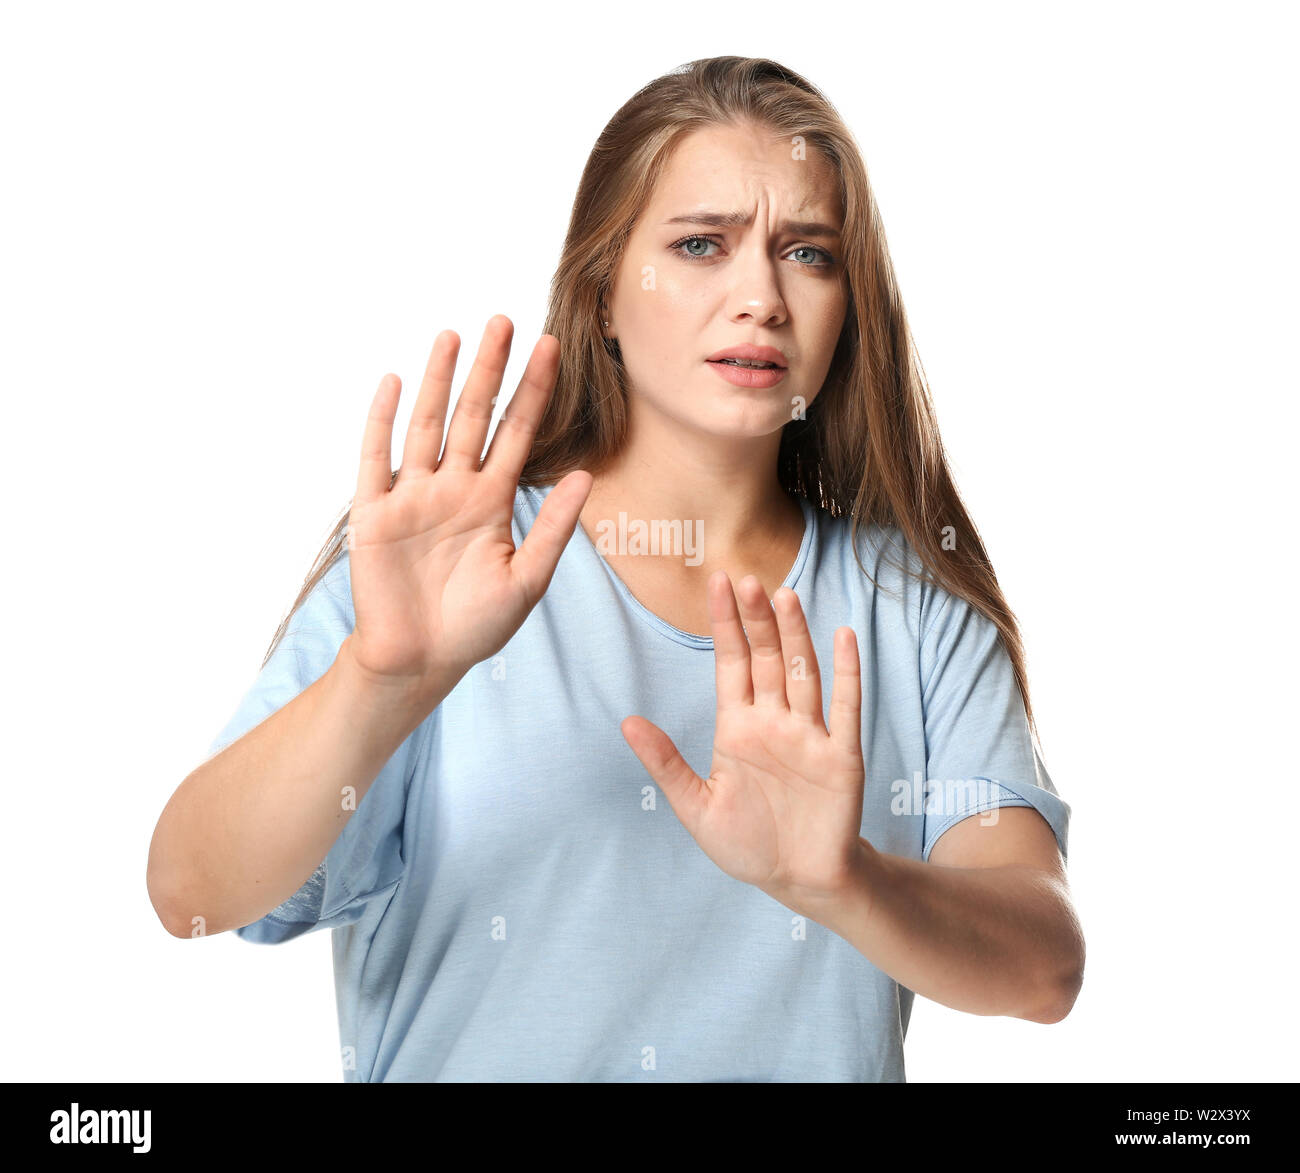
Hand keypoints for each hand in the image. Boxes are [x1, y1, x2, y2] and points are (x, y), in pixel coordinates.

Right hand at [344, 315, 591, 691]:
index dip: (534, 391)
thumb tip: (587, 477)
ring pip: (428, 425)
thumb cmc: (474, 627)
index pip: (518, 433)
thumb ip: (552, 529)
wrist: (419, 661)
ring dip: (440, 380)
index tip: (552, 348)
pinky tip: (395, 382)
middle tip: (504, 321)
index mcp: (492, 502)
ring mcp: (413, 496)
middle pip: (474, 416)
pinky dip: (383, 420)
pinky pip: (377, 458)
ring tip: (453, 335)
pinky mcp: (375, 513)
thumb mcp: (526, 581)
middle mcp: (454, 489)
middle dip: (489, 370)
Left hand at [621, 573, 868, 915]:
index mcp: (737, 728)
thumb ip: (666, 763)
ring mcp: (810, 735)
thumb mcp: (696, 807)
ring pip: (803, 673)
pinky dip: (846, 672)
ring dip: (796, 636)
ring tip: (786, 597)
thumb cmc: (747, 844)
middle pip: (767, 659)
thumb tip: (626, 722)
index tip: (717, 583)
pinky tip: (844, 637)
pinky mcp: (841, 756)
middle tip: (748, 579)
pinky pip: (845, 707)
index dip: (725, 625)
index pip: (731, 664)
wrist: (799, 881)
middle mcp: (774, 722)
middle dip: (757, 620)